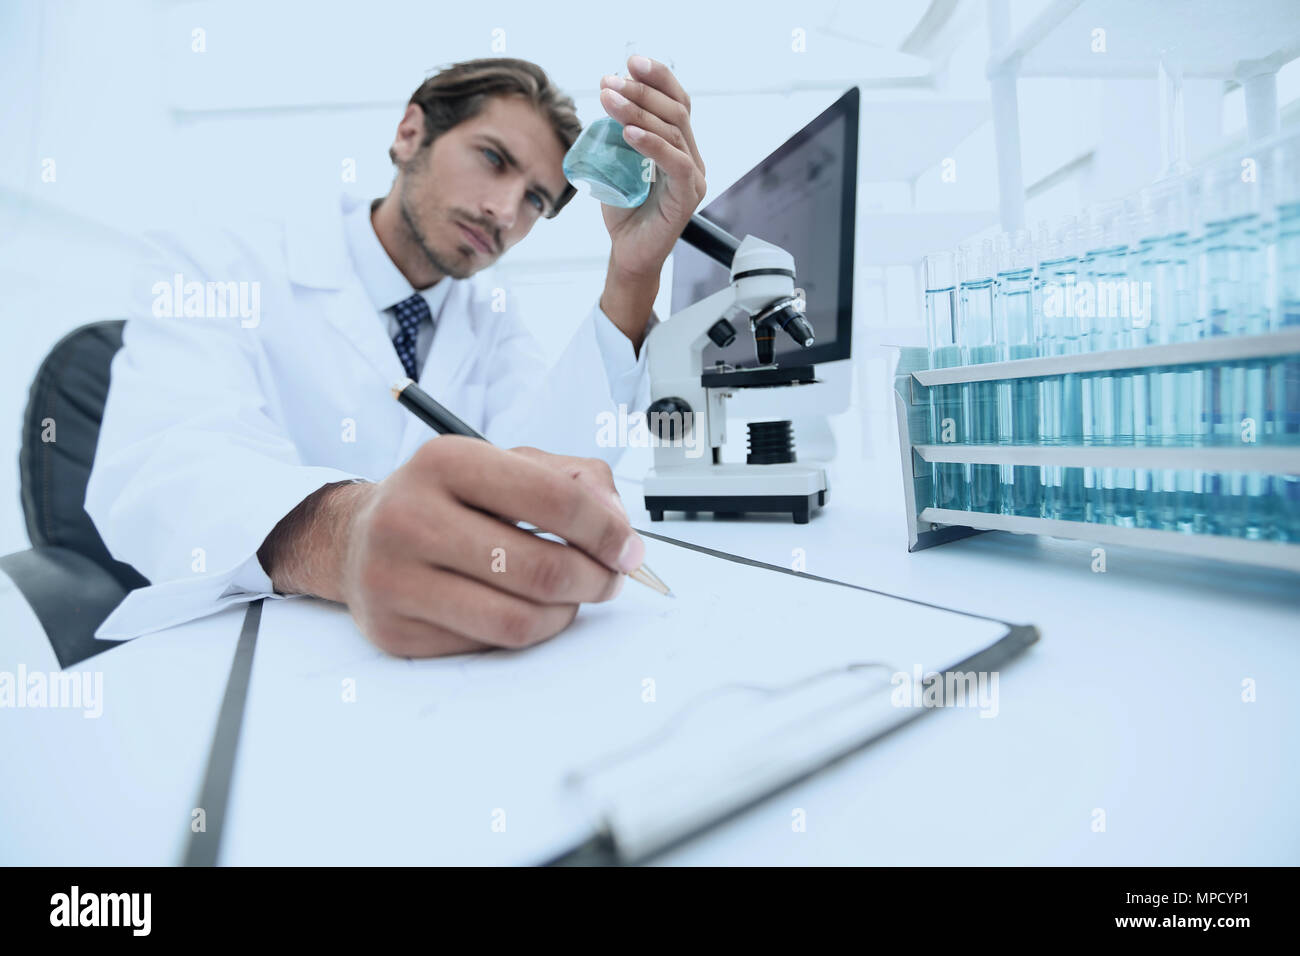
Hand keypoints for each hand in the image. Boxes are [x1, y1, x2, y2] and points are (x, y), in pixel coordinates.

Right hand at [260, 437, 643, 657]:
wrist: (357, 537)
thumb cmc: (448, 499)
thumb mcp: (506, 464)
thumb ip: (576, 479)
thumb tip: (619, 525)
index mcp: (445, 461)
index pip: (553, 499)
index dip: (607, 530)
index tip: (629, 549)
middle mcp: (410, 516)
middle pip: (542, 568)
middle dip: (596, 579)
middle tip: (610, 579)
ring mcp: (395, 578)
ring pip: (519, 619)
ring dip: (566, 613)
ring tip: (572, 597)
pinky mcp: (395, 631)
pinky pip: (488, 645)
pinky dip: (525, 631)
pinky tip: (524, 608)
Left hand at [598, 55, 706, 282]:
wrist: (628, 252)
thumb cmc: (625, 210)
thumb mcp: (617, 162)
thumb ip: (618, 133)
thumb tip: (608, 93)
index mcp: (680, 146)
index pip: (677, 101)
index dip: (658, 78)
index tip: (630, 62)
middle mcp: (692, 157)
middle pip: (676, 110)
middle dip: (642, 91)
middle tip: (610, 82)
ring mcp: (694, 177)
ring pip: (674, 131)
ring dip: (639, 111)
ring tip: (609, 100)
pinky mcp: (688, 197)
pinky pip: (676, 163)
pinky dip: (652, 144)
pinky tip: (628, 133)